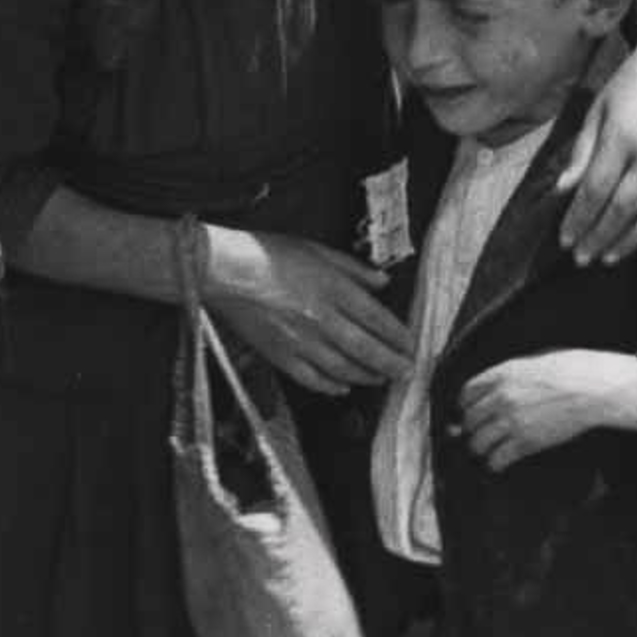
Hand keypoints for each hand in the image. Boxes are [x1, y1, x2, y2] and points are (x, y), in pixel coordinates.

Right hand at [207, 227, 411, 395]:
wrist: (223, 270)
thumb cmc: (266, 254)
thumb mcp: (316, 249)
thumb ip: (352, 268)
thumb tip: (381, 282)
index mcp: (334, 289)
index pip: (378, 319)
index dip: (399, 336)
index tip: (412, 345)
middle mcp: (322, 319)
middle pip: (367, 349)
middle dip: (392, 364)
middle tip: (408, 372)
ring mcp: (300, 340)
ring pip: (343, 368)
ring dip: (367, 376)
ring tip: (381, 379)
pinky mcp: (279, 354)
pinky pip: (311, 378)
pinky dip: (330, 386)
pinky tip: (342, 387)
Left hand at [454, 349, 636, 470]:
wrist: (593, 389)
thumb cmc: (571, 370)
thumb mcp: (533, 361)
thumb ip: (510, 374)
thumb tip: (497, 384)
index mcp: (501, 375)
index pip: (466, 393)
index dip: (464, 404)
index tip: (466, 411)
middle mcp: (500, 398)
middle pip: (469, 419)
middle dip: (470, 428)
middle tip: (473, 433)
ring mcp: (511, 421)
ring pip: (478, 442)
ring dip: (479, 448)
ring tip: (482, 450)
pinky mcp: (526, 441)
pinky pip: (499, 458)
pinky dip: (495, 463)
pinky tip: (496, 464)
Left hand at [556, 28, 636, 262]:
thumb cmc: (630, 85)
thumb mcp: (596, 111)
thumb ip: (582, 153)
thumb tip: (562, 191)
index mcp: (624, 137)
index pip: (596, 191)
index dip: (579, 219)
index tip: (565, 240)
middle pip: (623, 209)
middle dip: (599, 237)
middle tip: (582, 258)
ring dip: (630, 242)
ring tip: (608, 258)